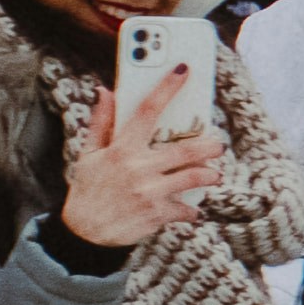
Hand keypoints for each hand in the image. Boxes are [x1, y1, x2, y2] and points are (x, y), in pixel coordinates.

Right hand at [59, 99, 219, 253]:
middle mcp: (138, 168)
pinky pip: (186, 209)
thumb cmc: (88, 189)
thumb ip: (101, 122)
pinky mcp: (157, 214)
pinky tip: (194, 209)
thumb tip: (105, 91)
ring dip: (209, 176)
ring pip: (193, 178)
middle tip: (218, 145)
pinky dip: (193, 210)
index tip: (183, 70)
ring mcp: (150, 192)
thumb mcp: (89, 155)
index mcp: (121, 149)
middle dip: (209, 146)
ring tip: (214, 175)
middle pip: (185, 150)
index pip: (146, 111)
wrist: (84, 234)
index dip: (166, 88)